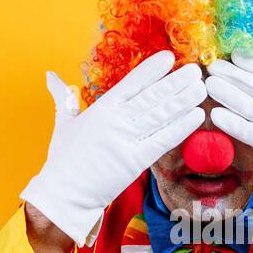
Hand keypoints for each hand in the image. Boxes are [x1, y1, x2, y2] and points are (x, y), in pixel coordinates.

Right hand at [21, 50, 205, 245]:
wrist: (64, 194)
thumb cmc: (62, 160)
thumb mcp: (63, 123)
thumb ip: (64, 98)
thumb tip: (51, 77)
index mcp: (101, 109)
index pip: (131, 83)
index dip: (151, 69)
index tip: (169, 58)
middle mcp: (116, 121)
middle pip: (153, 96)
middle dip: (176, 82)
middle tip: (196, 70)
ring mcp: (127, 140)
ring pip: (161, 115)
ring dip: (184, 100)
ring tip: (201, 88)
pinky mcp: (136, 161)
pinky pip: (164, 140)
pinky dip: (181, 127)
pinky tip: (197, 116)